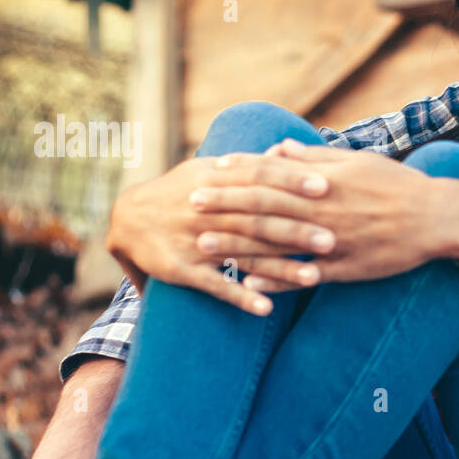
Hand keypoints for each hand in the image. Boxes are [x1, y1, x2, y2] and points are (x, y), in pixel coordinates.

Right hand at [106, 154, 331, 314]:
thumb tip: (285, 150)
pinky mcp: (183, 270)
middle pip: (258, 220)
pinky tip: (267, 308)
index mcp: (214, 182)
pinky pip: (214, 285)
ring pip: (243, 255)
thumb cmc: (178, 192)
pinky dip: (240, 296)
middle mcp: (207, 211)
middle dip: (296, 230)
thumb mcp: (206, 170)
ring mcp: (195, 242)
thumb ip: (247, 164)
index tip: (326, 187)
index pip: (259, 179)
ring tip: (314, 277)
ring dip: (279, 268)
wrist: (125, 219)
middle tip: (332, 239)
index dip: (292, 182)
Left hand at [187, 140, 458, 291]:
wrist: (436, 218)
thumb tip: (278, 150)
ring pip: (276, 245)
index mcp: (324, 182)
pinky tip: (247, 284)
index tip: (208, 171)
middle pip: (264, 208)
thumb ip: (314, 159)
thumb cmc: (397, 185)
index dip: (237, 173)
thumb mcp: (357, 162)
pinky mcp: (345, 269)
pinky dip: (274, 281)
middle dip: (225, 206)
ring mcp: (332, 242)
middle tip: (190, 205)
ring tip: (204, 245)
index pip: (271, 174)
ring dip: (237, 245)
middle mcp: (322, 211)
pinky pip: (302, 277)